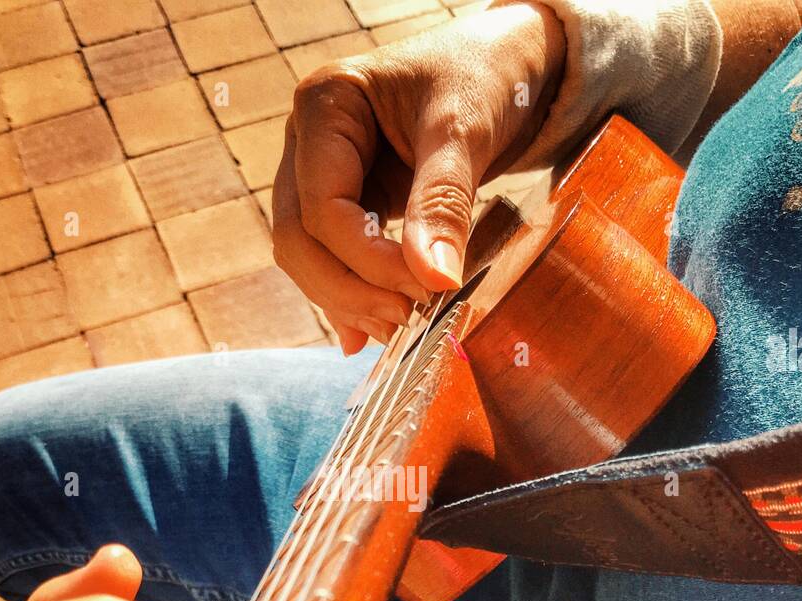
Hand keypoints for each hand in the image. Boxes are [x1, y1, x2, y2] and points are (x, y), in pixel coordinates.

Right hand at [273, 2, 564, 353]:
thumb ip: (443, 201)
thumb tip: (435, 279)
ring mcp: (320, 175)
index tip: (422, 289)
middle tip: (405, 321)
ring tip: (398, 330)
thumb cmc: (482, 76)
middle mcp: (307, 142)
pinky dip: (353, 295)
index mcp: (324, 106)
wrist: (502, 65)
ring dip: (348, 300)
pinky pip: (334, 259)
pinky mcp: (347, 203)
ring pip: (309, 257)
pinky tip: (370, 334)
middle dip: (347, 288)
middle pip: (299, 238)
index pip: (321, 206)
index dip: (366, 259)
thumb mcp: (465, 130)